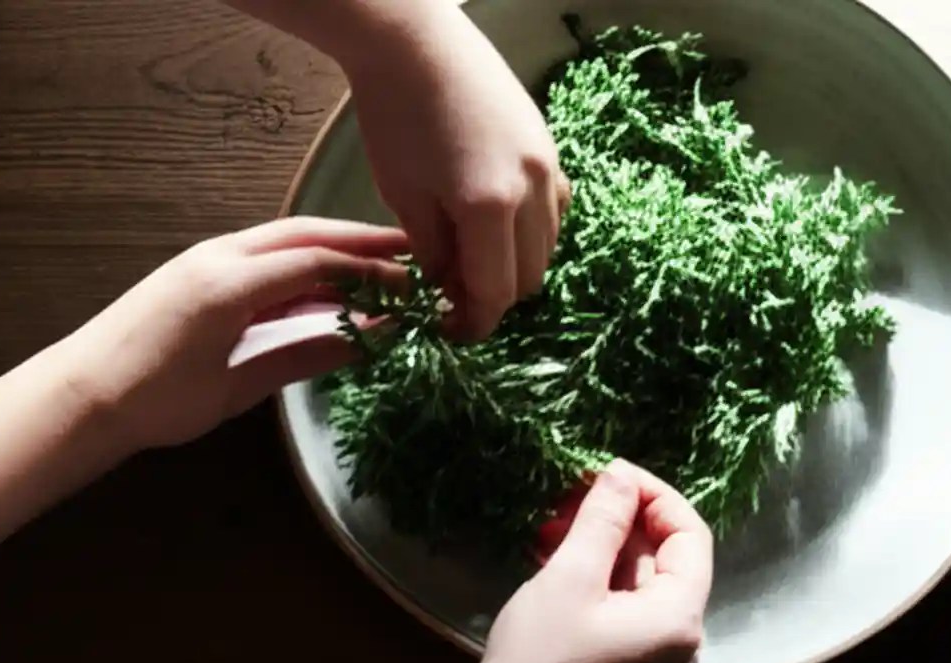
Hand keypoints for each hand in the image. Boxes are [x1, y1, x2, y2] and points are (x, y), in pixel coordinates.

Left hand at [57, 217, 407, 451]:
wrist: (80, 396)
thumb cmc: (155, 400)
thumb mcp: (237, 387)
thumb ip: (305, 356)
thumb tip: (370, 339)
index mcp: (230, 283)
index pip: (317, 261)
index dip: (371, 269)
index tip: (414, 281)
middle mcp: (220, 257)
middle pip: (305, 235)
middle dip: (361, 241)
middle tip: (411, 251)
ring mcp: (206, 259)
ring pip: (284, 241)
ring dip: (333, 249)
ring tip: (380, 265)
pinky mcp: (198, 272)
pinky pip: (263, 258)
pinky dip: (302, 265)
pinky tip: (326, 287)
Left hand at [341, 2, 568, 340]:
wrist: (416, 43)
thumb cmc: (394, 115)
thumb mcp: (404, 197)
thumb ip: (434, 255)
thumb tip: (451, 293)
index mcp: (490, 207)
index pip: (495, 293)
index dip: (474, 322)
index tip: (452, 330)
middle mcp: (533, 191)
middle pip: (528, 277)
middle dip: (493, 295)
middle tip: (453, 293)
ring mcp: (549, 167)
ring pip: (548, 247)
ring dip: (514, 264)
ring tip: (470, 256)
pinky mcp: (551, 149)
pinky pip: (556, 211)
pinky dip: (533, 231)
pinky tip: (497, 222)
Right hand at [451, 460, 713, 662]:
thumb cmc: (539, 657)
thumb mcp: (570, 577)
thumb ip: (603, 520)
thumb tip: (621, 474)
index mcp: (680, 619)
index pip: (690, 535)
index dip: (653, 494)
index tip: (608, 471)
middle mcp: (683, 643)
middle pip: (665, 559)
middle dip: (619, 520)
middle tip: (570, 496)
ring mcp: (659, 662)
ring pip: (641, 583)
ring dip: (602, 547)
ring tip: (551, 529)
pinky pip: (627, 610)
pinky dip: (598, 580)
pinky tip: (556, 561)